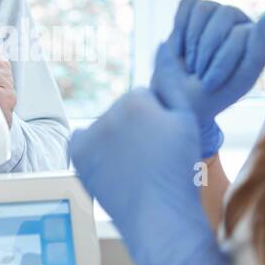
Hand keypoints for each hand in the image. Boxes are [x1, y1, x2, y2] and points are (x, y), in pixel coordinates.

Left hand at [69, 88, 233, 264]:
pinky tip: (111, 166)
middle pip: (122, 112)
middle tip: (150, 158)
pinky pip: (82, 142)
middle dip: (135, 128)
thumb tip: (161, 47)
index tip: (163, 143)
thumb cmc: (178, 171)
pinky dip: (93, 150)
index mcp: (136, 101)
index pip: (144, 98)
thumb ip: (172, 82)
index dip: (158, 120)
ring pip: (104, 127)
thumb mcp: (186, 122)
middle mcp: (108, 113)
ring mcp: (90, 136)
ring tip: (134, 167)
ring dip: (115, 139)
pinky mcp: (77, 156)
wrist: (159, 217)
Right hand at [150, 0, 264, 155]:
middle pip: (225, 15)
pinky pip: (187, 5)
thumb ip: (259, 50)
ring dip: (192, 41)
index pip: (240, 34)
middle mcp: (237, 19)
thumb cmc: (211, 94)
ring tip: (190, 63)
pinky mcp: (192, 9)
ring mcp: (214, 12)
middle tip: (198, 74)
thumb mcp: (239, 80)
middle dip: (206, 50)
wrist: (175, 98)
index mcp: (255, 36)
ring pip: (205, 8)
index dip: (220, 62)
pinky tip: (179, 50)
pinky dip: (179, 30)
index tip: (209, 85)